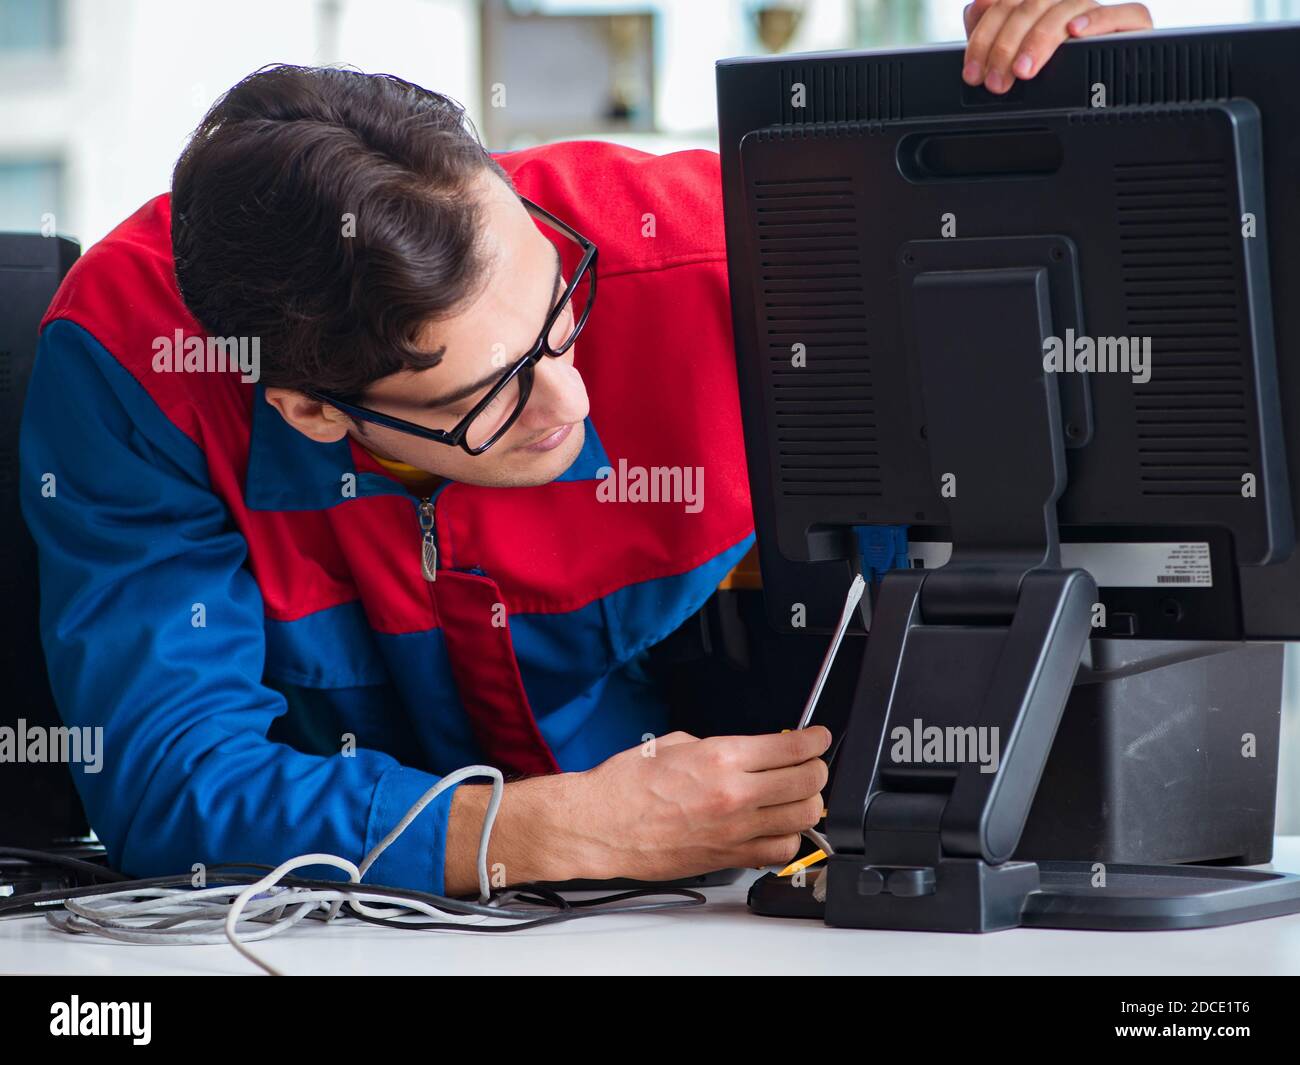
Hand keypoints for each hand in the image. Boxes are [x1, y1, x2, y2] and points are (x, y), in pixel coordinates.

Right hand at [566, 727, 831, 880]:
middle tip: (810, 764)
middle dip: (816, 769)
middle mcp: (734, 794)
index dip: (815, 739)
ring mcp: (734, 830)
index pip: (793, 747)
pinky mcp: (728, 857)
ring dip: (807, 805)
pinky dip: (787, 838)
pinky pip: (780, 851)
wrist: (600, 826)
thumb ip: (719, 746)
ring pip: (803, 819)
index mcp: (721, 758)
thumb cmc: (624, 785)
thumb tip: (749, 750)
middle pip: (808, 783)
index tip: (818, 738)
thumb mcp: (675, 744)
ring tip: (796, 796)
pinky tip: (776, 826)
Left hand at [963, 0, 1152, 94]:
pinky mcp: (1133, 25)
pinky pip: (1125, 12)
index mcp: (1039, 6)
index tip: (972, 72)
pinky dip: (1097, 20)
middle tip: (995, 82)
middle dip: (1006, 46)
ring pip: (1068, 8)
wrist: (1102, 105)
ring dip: (1041, 38)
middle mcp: (1067, 4)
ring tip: (1023, 70)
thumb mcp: (1011, 62)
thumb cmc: (1052, 82)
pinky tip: (1075, 32)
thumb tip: (976, 7)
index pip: (1008, 3)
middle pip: (1033, 5)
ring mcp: (1098, 12)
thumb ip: (990, 33)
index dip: (985, 36)